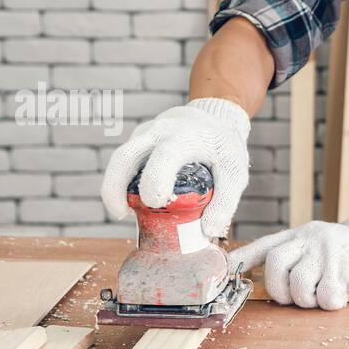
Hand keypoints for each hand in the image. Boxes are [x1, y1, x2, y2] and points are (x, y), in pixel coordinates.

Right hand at [102, 98, 250, 237]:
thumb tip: (208, 230)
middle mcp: (160, 131)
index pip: (166, 155)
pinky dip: (123, 183)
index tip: (154, 203)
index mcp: (187, 137)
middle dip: (116, 186)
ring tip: (121, 212)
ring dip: (114, 187)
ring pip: (119, 159)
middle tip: (121, 214)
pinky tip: (133, 201)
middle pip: (126, 156)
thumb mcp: (235, 172)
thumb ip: (225, 201)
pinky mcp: (138, 141)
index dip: (156, 179)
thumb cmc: (224, 148)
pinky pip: (125, 163)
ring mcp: (145, 135)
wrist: (214, 118)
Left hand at [229, 211, 348, 309]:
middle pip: (276, 268)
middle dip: (283, 292)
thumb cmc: (342, 255)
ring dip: (309, 301)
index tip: (219, 275)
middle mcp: (309, 238)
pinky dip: (332, 303)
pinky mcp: (347, 264)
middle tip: (298, 298)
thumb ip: (287, 257)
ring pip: (301, 286)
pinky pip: (328, 295)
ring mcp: (327, 250)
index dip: (239, 262)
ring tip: (323, 294)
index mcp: (296, 235)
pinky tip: (342, 293)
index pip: (262, 247)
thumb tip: (242, 270)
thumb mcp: (312, 247)